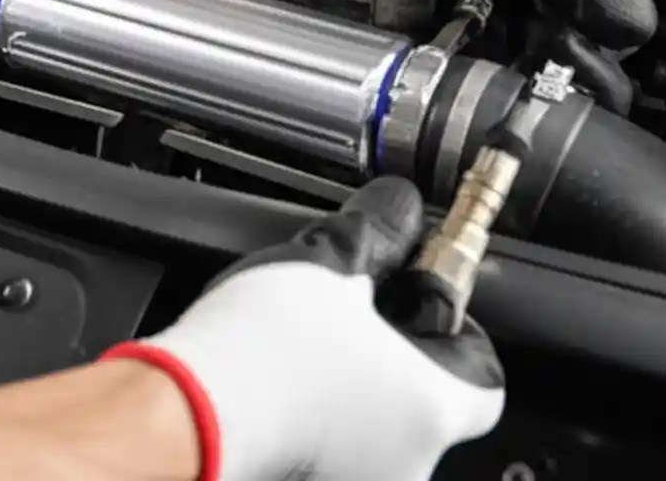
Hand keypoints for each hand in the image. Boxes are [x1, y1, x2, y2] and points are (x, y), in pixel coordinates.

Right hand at [105, 178, 504, 480]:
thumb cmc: (257, 357)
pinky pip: (332, 455)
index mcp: (433, 408)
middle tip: (347, 318)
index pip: (483, 369)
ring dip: (350, 394)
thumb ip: (378, 232)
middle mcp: (408, 465)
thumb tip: (397, 209)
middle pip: (423, 401)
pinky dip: (315, 427)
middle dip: (388, 356)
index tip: (415, 299)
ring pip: (373, 432)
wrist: (181, 416)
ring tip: (302, 354)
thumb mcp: (329, 264)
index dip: (450, 325)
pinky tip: (278, 392)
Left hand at [232, 0, 656, 52]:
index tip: (566, 74)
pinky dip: (409, 39)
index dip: (580, 56)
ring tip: (442, 26)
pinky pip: (417, 46)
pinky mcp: (402, 1)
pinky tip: (402, 10)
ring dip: (458, 51)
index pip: (585, 22)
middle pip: (525, 47)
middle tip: (499, 65)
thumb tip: (636, 30)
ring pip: (470, 53)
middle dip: (513, 61)